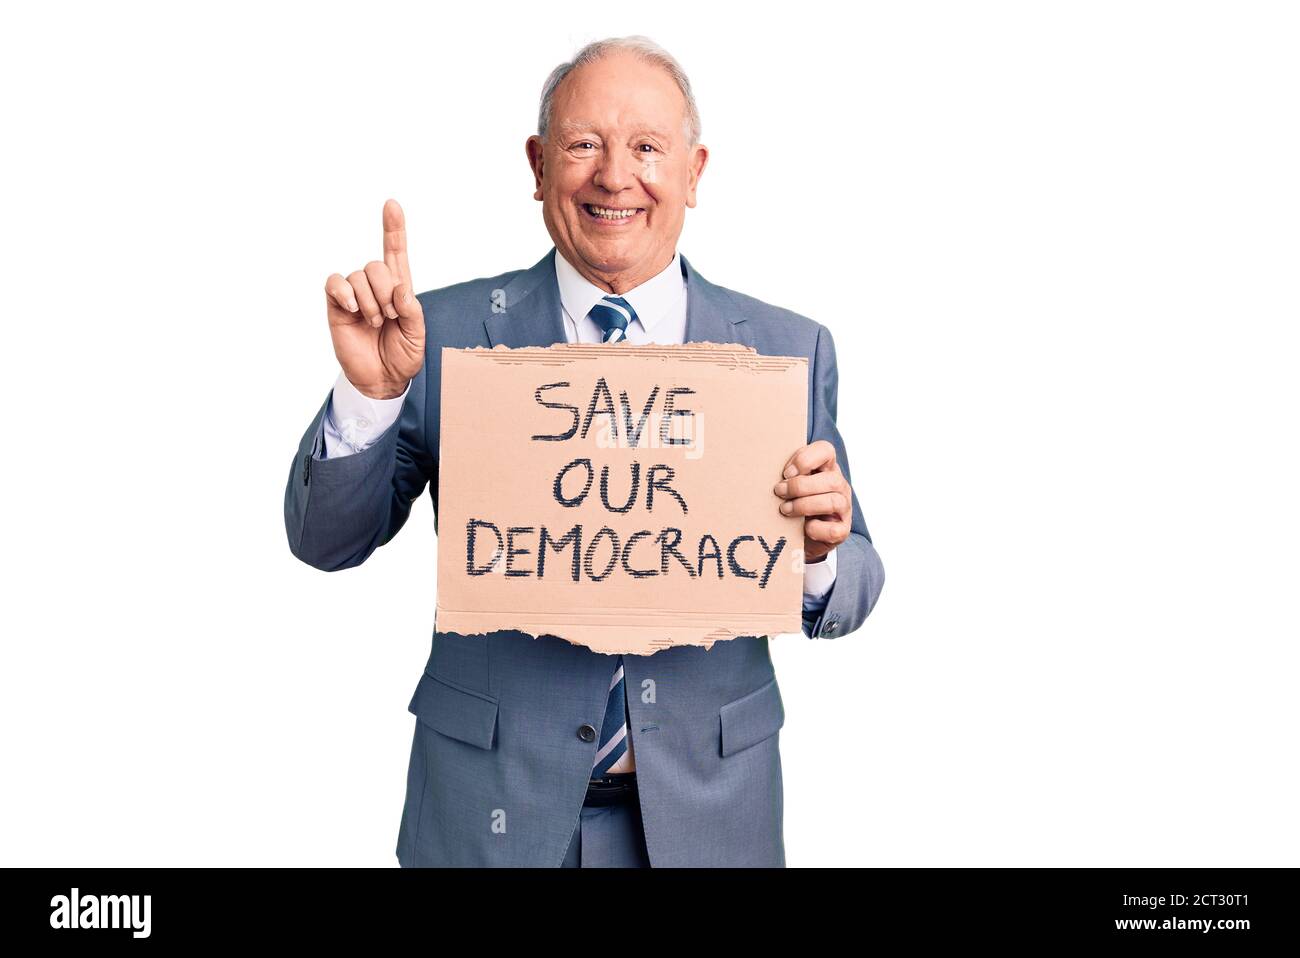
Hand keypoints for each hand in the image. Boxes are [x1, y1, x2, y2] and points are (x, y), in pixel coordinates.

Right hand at [324, 199, 424, 398]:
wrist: (382, 380)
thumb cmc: (402, 356)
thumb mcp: (417, 335)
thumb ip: (413, 311)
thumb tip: (401, 288)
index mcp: (399, 289)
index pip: (395, 252)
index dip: (393, 228)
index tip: (391, 204)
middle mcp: (375, 287)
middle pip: (376, 265)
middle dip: (385, 291)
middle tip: (389, 318)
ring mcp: (355, 296)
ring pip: (358, 276)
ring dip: (369, 301)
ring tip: (374, 323)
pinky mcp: (337, 306)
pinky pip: (335, 283)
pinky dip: (345, 292)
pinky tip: (354, 309)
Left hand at [773, 440, 852, 562]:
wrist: (800, 536)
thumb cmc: (793, 502)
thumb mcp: (789, 483)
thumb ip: (784, 474)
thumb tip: (761, 471)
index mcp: (826, 468)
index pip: (825, 450)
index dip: (805, 460)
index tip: (785, 473)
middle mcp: (839, 486)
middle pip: (831, 479)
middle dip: (800, 486)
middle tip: (779, 492)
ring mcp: (844, 508)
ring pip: (834, 502)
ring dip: (804, 506)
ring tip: (785, 510)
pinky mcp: (842, 530)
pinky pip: (834, 530)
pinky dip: (816, 529)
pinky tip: (803, 528)